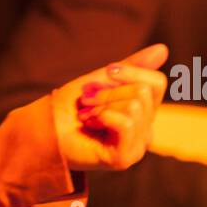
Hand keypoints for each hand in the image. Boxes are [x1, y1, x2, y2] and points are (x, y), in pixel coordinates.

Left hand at [51, 44, 168, 171]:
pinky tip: (90, 124)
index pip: (157, 83)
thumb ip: (132, 67)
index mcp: (143, 112)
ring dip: (102, 104)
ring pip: (135, 106)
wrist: (44, 129)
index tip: (107, 72)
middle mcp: (145, 131)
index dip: (131, 71)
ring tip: (87, 115)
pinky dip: (103, 115)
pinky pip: (126, 122)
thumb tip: (163, 49)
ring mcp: (136, 147)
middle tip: (88, 102)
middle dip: (109, 91)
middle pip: (144, 92)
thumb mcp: (102, 79)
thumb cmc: (71, 106)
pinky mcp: (125, 158)